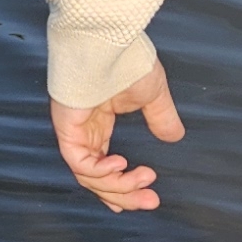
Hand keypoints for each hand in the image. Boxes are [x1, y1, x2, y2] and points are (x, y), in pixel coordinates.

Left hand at [49, 62, 182, 212]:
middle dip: (126, 194)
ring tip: (144, 179)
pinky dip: (100, 171)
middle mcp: (85, 130)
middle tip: (151, 201)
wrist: (109, 40)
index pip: (102, 165)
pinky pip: (78, 161)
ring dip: (118, 185)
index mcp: (99, 123)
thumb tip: (175, 137)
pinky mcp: (66, 126)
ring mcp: (74, 129)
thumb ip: (161, 117)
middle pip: (96, 178)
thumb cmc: (125, 59)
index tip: (143, 198)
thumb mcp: (152, 95)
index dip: (119, 187)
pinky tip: (121, 165)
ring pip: (88, 175)